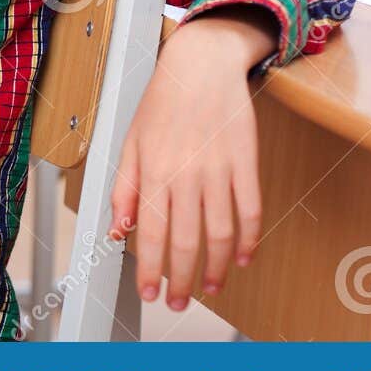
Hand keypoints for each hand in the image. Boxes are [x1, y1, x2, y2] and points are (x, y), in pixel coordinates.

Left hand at [108, 9, 276, 309]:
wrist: (200, 66)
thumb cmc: (161, 104)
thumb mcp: (130, 143)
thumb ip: (124, 189)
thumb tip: (118, 230)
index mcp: (153, 171)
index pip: (149, 233)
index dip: (150, 269)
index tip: (150, 293)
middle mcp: (185, 175)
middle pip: (186, 241)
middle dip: (182, 279)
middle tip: (179, 303)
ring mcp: (219, 170)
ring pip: (221, 233)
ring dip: (217, 268)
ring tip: (211, 287)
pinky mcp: (247, 163)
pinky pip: (251, 210)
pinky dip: (249, 239)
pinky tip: (243, 257)